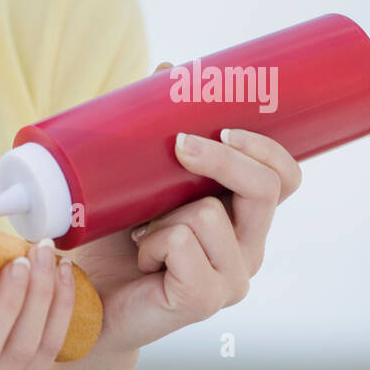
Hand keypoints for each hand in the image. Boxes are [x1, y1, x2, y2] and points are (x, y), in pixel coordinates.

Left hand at [67, 61, 302, 356]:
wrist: (85, 295)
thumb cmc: (113, 233)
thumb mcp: (137, 175)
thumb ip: (157, 129)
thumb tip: (170, 68)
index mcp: (243, 214)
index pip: (284, 176)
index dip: (268, 148)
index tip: (226, 124)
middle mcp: (249, 246)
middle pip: (265, 188)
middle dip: (223, 158)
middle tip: (180, 145)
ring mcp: (232, 278)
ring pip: (210, 214)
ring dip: (164, 214)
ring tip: (142, 231)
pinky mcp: (206, 301)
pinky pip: (184, 246)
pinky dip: (154, 242)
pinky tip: (143, 258)